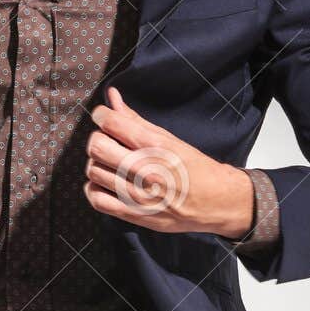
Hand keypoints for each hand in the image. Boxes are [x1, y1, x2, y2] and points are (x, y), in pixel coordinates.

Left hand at [85, 88, 253, 238]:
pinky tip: (105, 182)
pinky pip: (97, 200)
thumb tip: (112, 96)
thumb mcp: (169, 139)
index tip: (103, 117)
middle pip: (97, 147)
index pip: (112, 123)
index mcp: (156, 147)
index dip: (101, 115)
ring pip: (94, 171)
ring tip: (109, 162)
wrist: (216, 202)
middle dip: (97, 138)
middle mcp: (146, 170)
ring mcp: (139, 195)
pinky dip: (94, 188)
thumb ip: (136, 119)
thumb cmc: (195, 168)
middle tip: (106, 139)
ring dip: (96, 162)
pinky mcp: (134, 214)